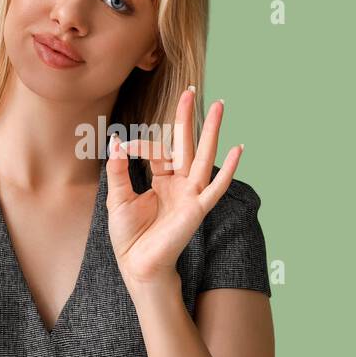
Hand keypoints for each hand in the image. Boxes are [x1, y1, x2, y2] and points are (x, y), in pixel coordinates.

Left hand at [106, 88, 243, 288]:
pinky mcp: (197, 209)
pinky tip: (239, 149)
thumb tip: (117, 142)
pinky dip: (229, 169)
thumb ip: (119, 170)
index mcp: (162, 180)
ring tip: (219, 105)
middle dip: (187, 117)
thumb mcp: (118, 198)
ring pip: (204, 156)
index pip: (158, 150)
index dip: (141, 145)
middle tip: (190, 91)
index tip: (125, 148)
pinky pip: (216, 187)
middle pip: (187, 144)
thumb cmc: (129, 237)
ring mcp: (191, 194)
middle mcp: (180, 184)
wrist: (137, 265)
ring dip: (211, 131)